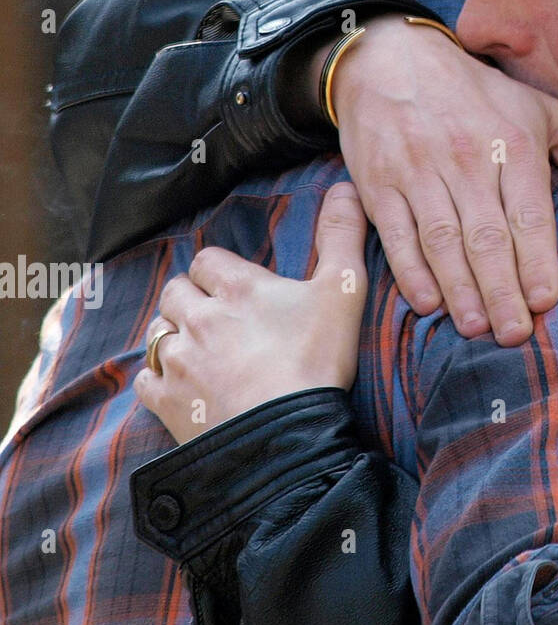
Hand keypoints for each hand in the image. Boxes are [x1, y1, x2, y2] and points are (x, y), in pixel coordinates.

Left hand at [134, 181, 368, 445]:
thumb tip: (345, 187)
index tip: (239, 287)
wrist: (287, 436)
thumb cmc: (317, 360)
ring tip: (199, 347)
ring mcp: (178, 360)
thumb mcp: (344, 290)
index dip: (221, 271)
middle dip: (192, 298)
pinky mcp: (166, 400)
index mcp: (238, 287)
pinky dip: (159, 378)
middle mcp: (199, 317)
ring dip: (173, 334)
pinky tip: (181, 385)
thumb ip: (342, 235)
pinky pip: (145, 379)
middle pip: (176, 292)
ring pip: (157, 332)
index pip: (209, 260)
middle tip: (219, 316)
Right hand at [328, 13, 557, 344]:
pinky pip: (395, 233)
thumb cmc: (480, 97)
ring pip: (441, 239)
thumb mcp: (544, 111)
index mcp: (512, 142)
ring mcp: (418, 170)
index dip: (537, 258)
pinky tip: (427, 302)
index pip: (528, 212)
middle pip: (485, 234)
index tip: (547, 300)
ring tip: (476, 328)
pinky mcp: (378, 182)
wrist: (393, 60)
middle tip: (515, 335)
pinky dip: (410, 271)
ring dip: (459, 288)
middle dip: (502, 289)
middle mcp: (466, 157)